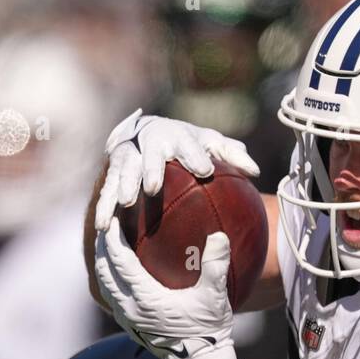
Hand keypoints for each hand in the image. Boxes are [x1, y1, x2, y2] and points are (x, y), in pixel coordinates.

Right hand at [94, 110, 258, 229]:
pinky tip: (103, 226)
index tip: (203, 170)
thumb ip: (232, 155)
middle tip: (154, 187)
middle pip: (151, 155)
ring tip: (126, 203)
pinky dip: (105, 205)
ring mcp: (131, 155)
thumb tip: (255, 170)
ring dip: (124, 186)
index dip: (195, 155)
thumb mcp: (211, 144)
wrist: (150, 132)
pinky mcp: (115, 170)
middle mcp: (152, 143)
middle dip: (152, 168)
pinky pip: (108, 188)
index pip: (189, 145)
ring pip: (125, 170)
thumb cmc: (189, 143)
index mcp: (179, 136)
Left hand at [95, 218, 238, 358]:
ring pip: (103, 285)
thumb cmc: (208, 330)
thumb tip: (219, 236)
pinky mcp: (129, 326)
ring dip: (102, 263)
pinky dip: (108, 279)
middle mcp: (130, 309)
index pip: (120, 261)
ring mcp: (127, 319)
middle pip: (104, 271)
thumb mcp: (215, 297)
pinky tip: (116, 272)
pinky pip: (110, 297)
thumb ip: (216, 265)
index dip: (113, 238)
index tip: (112, 219)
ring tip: (106, 245)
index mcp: (146, 299)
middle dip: (102, 246)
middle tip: (105, 225)